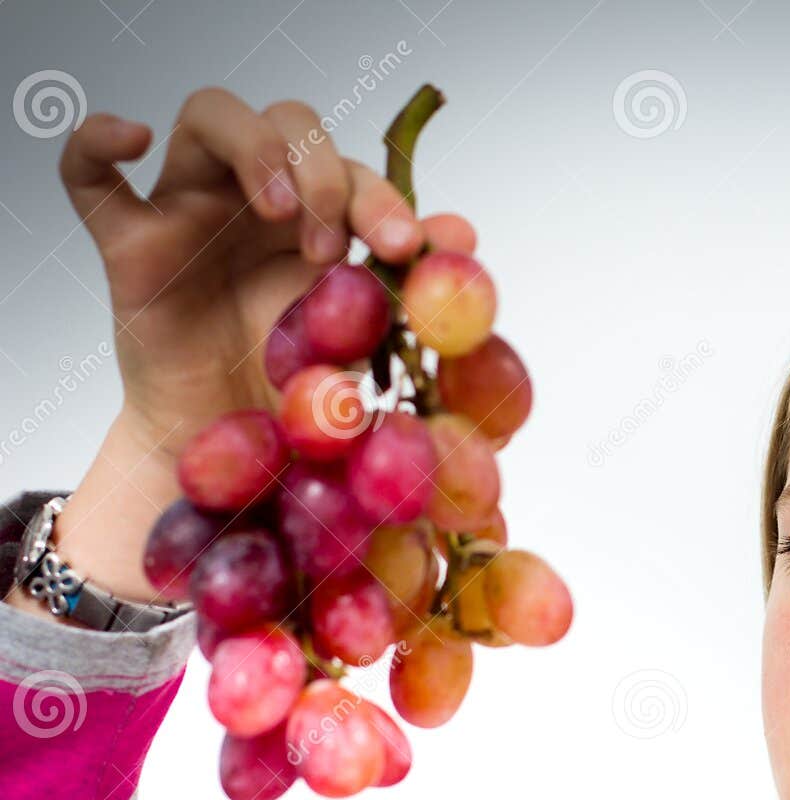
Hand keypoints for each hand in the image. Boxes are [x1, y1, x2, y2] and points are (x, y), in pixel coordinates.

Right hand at [60, 86, 472, 455]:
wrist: (231, 456)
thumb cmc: (296, 394)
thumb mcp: (363, 346)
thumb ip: (406, 291)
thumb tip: (464, 232)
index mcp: (321, 219)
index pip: (353, 169)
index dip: (382, 196)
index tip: (405, 246)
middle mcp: (256, 201)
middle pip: (290, 123)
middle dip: (324, 170)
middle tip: (334, 244)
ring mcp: (190, 214)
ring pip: (211, 117)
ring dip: (257, 150)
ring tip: (279, 216)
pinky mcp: (127, 249)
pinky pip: (88, 177)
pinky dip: (96, 142)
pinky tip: (132, 139)